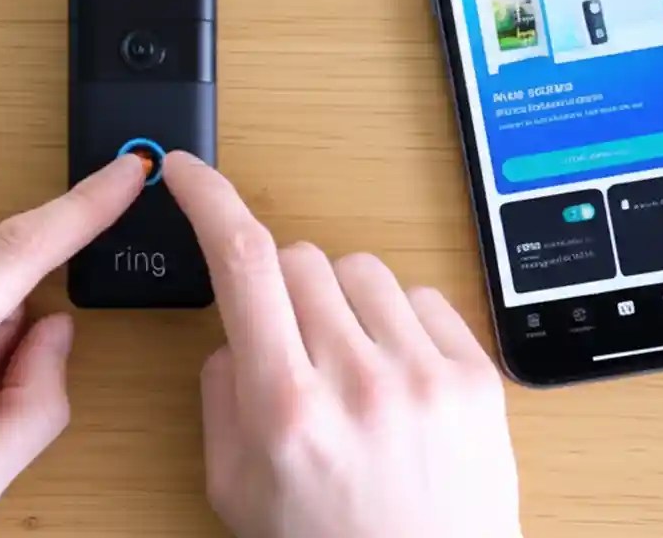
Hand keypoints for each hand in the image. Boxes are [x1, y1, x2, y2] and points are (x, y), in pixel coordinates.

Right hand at [164, 152, 520, 537]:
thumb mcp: (235, 487)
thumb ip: (221, 396)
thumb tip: (237, 330)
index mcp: (285, 408)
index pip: (242, 263)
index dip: (208, 200)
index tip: (188, 174)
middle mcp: (357, 380)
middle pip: (301, 258)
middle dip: (281, 287)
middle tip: (291, 342)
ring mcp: (424, 374)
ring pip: (361, 268)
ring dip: (342, 301)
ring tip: (352, 365)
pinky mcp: (475, 376)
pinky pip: (421, 296)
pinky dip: (398, 322)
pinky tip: (396, 374)